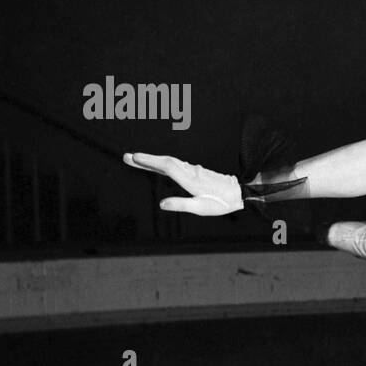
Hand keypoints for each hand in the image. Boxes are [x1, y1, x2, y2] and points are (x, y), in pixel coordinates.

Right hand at [123, 152, 243, 215]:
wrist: (238, 192)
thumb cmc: (220, 202)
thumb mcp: (201, 208)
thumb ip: (181, 204)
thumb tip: (161, 204)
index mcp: (189, 180)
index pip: (166, 166)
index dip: (150, 161)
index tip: (134, 157)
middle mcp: (190, 172)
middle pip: (165, 161)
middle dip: (145, 159)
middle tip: (127, 157)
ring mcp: (193, 170)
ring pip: (170, 161)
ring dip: (153, 159)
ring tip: (136, 159)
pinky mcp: (196, 171)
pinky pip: (176, 164)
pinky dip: (163, 162)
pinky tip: (157, 163)